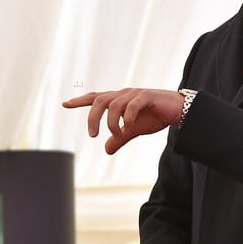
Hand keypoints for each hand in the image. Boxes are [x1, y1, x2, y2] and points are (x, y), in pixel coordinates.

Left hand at [62, 88, 184, 153]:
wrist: (177, 110)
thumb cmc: (155, 116)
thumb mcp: (134, 130)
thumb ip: (120, 138)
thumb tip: (106, 150)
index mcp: (119, 100)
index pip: (96, 98)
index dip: (80, 100)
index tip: (65, 104)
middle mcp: (124, 94)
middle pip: (100, 100)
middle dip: (92, 117)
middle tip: (93, 135)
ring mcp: (135, 94)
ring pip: (114, 104)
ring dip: (112, 123)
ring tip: (117, 136)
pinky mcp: (146, 97)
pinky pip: (132, 106)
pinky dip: (127, 118)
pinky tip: (129, 128)